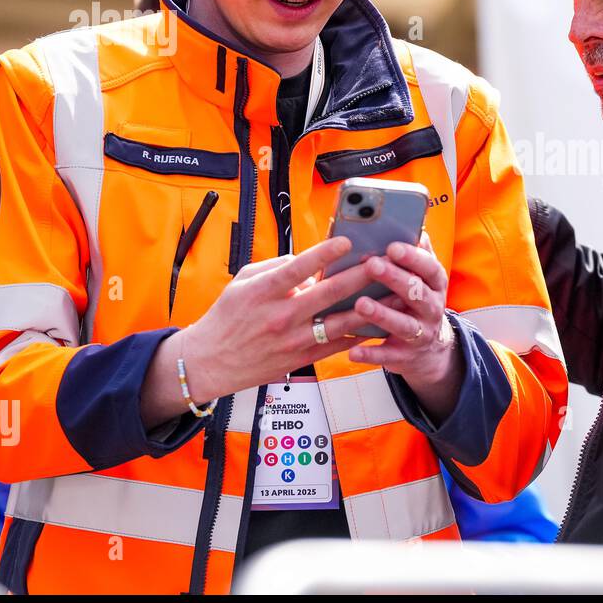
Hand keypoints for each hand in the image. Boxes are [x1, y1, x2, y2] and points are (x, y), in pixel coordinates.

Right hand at [174, 237, 382, 401]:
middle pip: (328, 294)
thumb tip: (308, 262)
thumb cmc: (227, 317)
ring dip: (369, 308)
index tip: (346, 241)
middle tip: (383, 263)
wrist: (209, 361)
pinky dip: (357, 335)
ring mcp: (292, 340)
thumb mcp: (242, 281)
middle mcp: (280, 315)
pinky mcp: (300, 359)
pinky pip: (335, 346)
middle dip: (360, 276)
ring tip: (392, 294)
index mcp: (263, 292)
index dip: (324, 254)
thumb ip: (276, 267)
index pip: (298, 268)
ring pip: (339, 322)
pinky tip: (377, 324)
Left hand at [344, 232, 464, 422]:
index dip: (413, 257)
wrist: (429, 349)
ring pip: (403, 324)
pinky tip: (352, 351)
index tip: (393, 246)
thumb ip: (416, 254)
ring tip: (361, 304)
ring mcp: (420, 333)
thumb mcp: (422, 278)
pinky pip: (387, 356)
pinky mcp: (405, 356)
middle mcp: (432, 308)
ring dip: (382, 314)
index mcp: (435, 284)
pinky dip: (370, 354)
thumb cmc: (416, 301)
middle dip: (395, 278)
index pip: (429, 268)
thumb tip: (413, 225)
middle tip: (372, 265)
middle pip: (417, 293)